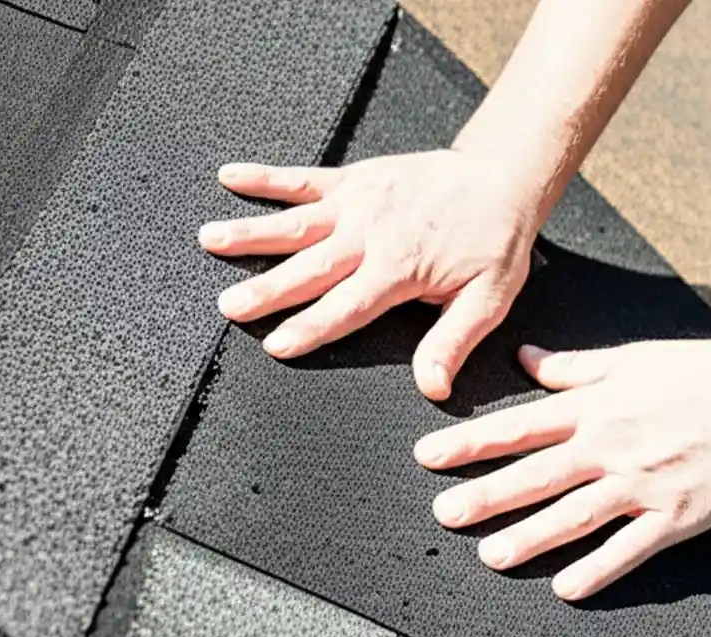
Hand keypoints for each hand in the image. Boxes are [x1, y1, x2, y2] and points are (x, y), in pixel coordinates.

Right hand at [200, 149, 542, 400]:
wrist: (501, 177)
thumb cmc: (493, 243)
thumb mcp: (488, 300)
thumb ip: (453, 342)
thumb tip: (432, 386)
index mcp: (399, 270)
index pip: (347, 307)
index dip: (311, 327)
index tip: (276, 344)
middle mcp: (370, 236)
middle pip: (310, 269)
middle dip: (268, 289)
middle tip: (229, 306)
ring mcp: (358, 204)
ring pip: (296, 223)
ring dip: (251, 232)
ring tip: (209, 239)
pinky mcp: (354, 180)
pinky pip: (303, 178)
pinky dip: (265, 178)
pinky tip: (228, 176)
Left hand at [413, 338, 710, 599]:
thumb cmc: (702, 371)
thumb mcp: (630, 357)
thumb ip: (572, 367)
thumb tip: (525, 359)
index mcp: (596, 406)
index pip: (519, 425)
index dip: (470, 442)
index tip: (429, 456)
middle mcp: (611, 446)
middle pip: (536, 474)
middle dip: (485, 496)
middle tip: (443, 515)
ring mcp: (642, 484)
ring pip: (573, 516)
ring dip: (528, 537)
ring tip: (489, 555)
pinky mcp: (675, 516)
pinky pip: (629, 549)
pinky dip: (598, 570)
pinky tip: (566, 588)